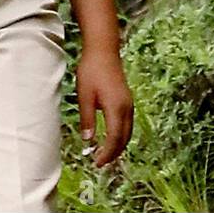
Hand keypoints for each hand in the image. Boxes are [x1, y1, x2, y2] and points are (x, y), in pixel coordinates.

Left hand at [76, 47, 132, 166]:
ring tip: (105, 154)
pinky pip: (127, 124)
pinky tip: (111, 137)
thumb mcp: (84, 95)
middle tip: (100, 162)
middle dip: (114, 153)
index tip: (96, 162)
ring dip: (118, 145)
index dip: (107, 153)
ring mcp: (129, 104)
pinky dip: (121, 135)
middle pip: (124, 138)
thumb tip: (88, 140)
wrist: (103, 50)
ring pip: (128, 132)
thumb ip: (87, 118)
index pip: (114, 139)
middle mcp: (126, 108)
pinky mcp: (127, 100)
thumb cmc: (92, 70)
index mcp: (116, 108)